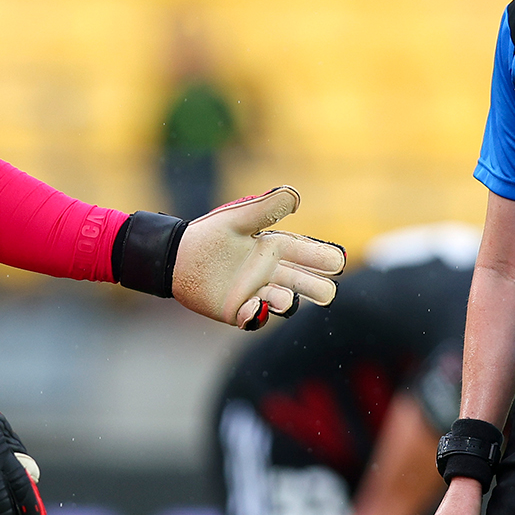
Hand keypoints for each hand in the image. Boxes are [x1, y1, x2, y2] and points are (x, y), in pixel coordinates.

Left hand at [174, 186, 344, 329]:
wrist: (177, 257)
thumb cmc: (210, 234)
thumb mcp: (238, 218)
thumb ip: (266, 208)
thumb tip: (296, 197)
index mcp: (277, 248)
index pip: (311, 254)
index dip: (326, 258)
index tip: (337, 261)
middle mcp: (273, 272)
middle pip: (309, 284)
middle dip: (319, 288)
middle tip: (325, 291)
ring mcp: (258, 293)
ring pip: (287, 301)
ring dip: (288, 301)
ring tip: (284, 298)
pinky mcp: (240, 310)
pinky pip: (257, 318)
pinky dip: (257, 314)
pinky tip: (253, 307)